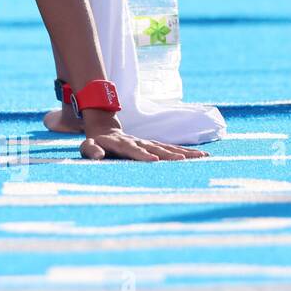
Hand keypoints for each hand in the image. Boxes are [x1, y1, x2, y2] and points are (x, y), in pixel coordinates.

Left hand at [78, 110, 209, 160]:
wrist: (104, 130)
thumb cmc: (95, 143)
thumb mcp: (87, 147)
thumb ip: (91, 150)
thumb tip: (98, 155)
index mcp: (121, 144)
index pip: (133, 150)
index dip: (142, 155)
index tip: (154, 160)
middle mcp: (138, 142)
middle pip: (155, 148)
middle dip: (169, 154)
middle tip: (184, 160)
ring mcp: (148, 143)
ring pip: (168, 147)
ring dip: (185, 152)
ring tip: (202, 157)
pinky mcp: (155, 145)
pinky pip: (172, 148)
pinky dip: (187, 152)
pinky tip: (203, 156)